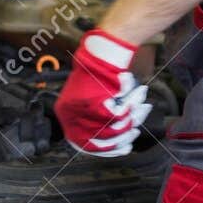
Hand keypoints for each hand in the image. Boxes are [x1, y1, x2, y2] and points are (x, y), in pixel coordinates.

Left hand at [53, 29, 152, 157]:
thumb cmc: (103, 76)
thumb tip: (120, 144)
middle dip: (123, 138)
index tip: (124, 148)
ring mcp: (79, 110)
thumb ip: (102, 124)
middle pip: (100, 142)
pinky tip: (134, 96)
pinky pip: (119, 117)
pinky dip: (131, 106)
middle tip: (135, 130)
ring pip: (113, 130)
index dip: (108, 150)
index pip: (84, 146)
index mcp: (65, 115)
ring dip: (131, 118)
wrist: (104, 52)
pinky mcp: (93, 104)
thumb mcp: (96, 103)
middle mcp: (68, 115)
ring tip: (137, 105)